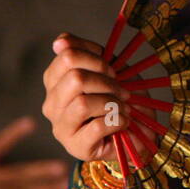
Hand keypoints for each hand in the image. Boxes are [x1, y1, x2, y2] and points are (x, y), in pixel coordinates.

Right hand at [41, 32, 130, 161]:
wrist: (137, 131)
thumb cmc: (120, 99)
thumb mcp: (108, 70)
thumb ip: (85, 52)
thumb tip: (59, 41)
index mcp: (55, 82)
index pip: (66, 56)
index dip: (96, 58)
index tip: (112, 68)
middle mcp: (51, 104)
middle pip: (75, 78)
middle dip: (106, 82)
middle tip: (121, 91)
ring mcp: (61, 127)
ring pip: (83, 103)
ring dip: (112, 103)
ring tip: (123, 108)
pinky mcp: (76, 147)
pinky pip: (96, 126)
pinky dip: (117, 121)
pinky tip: (123, 122)